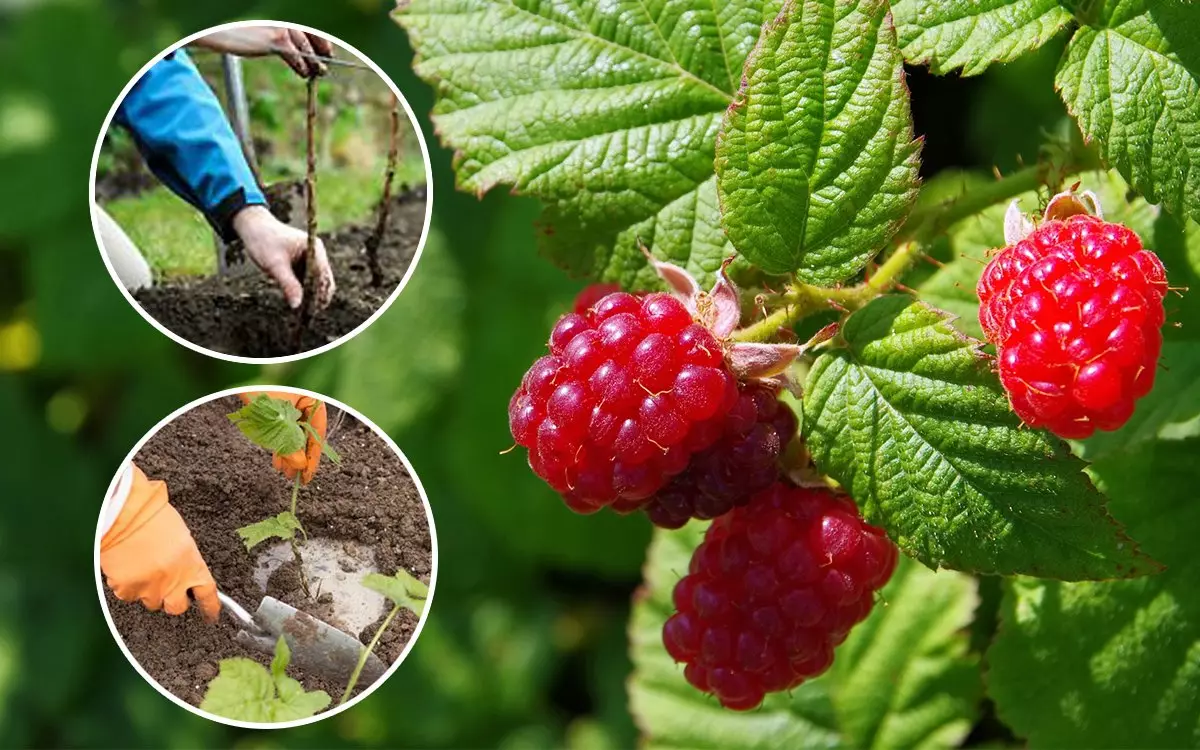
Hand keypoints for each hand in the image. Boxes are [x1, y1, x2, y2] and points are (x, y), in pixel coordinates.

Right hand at [100, 466, 219, 620]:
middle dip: (173, 600)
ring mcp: (149, 589)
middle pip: (177, 607)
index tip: (211, 615)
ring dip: (149, 591)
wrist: (124, 515)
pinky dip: (128, 585)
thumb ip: (186, 559)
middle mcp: (173, 583)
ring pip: (151, 602)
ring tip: (143, 568)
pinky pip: (129, 595)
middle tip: (166, 586)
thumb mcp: (182, 537)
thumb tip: (184, 569)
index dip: (211, 607)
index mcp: (192, 566)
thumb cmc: (153, 518)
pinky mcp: (127, 591)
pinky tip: (127, 567)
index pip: (208, 594)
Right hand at [194, 28, 333, 76]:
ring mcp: (283, 26)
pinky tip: (304, 73)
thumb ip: (281, 34)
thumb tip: (300, 51)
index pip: (311, 26)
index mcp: (284, 12)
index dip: (322, 40)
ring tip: (318, 72)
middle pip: (313, 35)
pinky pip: (296, 56)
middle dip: (322, 51)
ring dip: (314, 63)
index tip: (328, 51)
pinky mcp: (277, 40)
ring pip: (306, 47)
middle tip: (325, 65)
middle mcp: (286, 16)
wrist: (217, 28)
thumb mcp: (264, 28)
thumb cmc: (238, 29)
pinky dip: (302, 67)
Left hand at [233, 205, 333, 309]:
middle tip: (308, 316)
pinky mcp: (303, 266)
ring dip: (311, 297)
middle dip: (317, 297)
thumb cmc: (263, 241)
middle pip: (324, 281)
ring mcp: (311, 260)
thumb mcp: (274, 264)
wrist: (252, 228)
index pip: (323, 275)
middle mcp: (317, 254)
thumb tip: (297, 306)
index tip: (312, 309)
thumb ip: (288, 285)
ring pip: (317, 284)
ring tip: (303, 314)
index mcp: (314, 248)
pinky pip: (308, 283)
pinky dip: (304, 293)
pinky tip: (297, 304)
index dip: (319, 293)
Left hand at [239, 391, 327, 483]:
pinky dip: (280, 443)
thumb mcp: (278, 420)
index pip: (318, 434)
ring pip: (294, 433)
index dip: (312, 457)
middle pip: (307, 435)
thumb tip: (300, 466)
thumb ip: (290, 444)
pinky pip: (283, 428)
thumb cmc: (262, 388)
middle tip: (293, 477)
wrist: (237, 372)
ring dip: (288, 452)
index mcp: (314, 400)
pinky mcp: (278, 405)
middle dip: (298, 457)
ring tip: (282, 470)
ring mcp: (292, 403)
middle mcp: (306, 402)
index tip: (307, 476)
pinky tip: (276, 457)